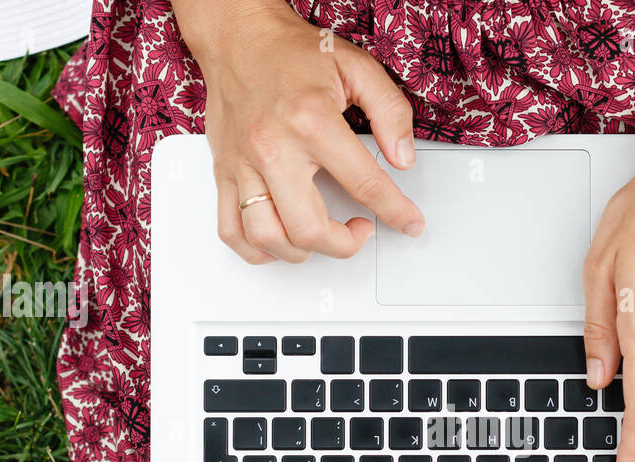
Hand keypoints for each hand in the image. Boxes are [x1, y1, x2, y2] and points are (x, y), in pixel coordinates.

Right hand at [174, 0, 424, 262]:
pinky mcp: (224, 172)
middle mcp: (273, 148)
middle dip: (344, 244)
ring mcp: (243, 164)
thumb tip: (404, 158)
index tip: (410, 223)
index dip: (395, 212)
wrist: (239, 36)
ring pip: (267, 238)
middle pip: (308, 229)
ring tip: (321, 236)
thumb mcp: (357, 68)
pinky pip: (231, 229)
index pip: (364, 184)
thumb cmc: (293, 53)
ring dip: (302, 252)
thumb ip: (390, 112)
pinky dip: (257, 249)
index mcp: (311, 121)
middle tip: (360, 230)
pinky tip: (281, 241)